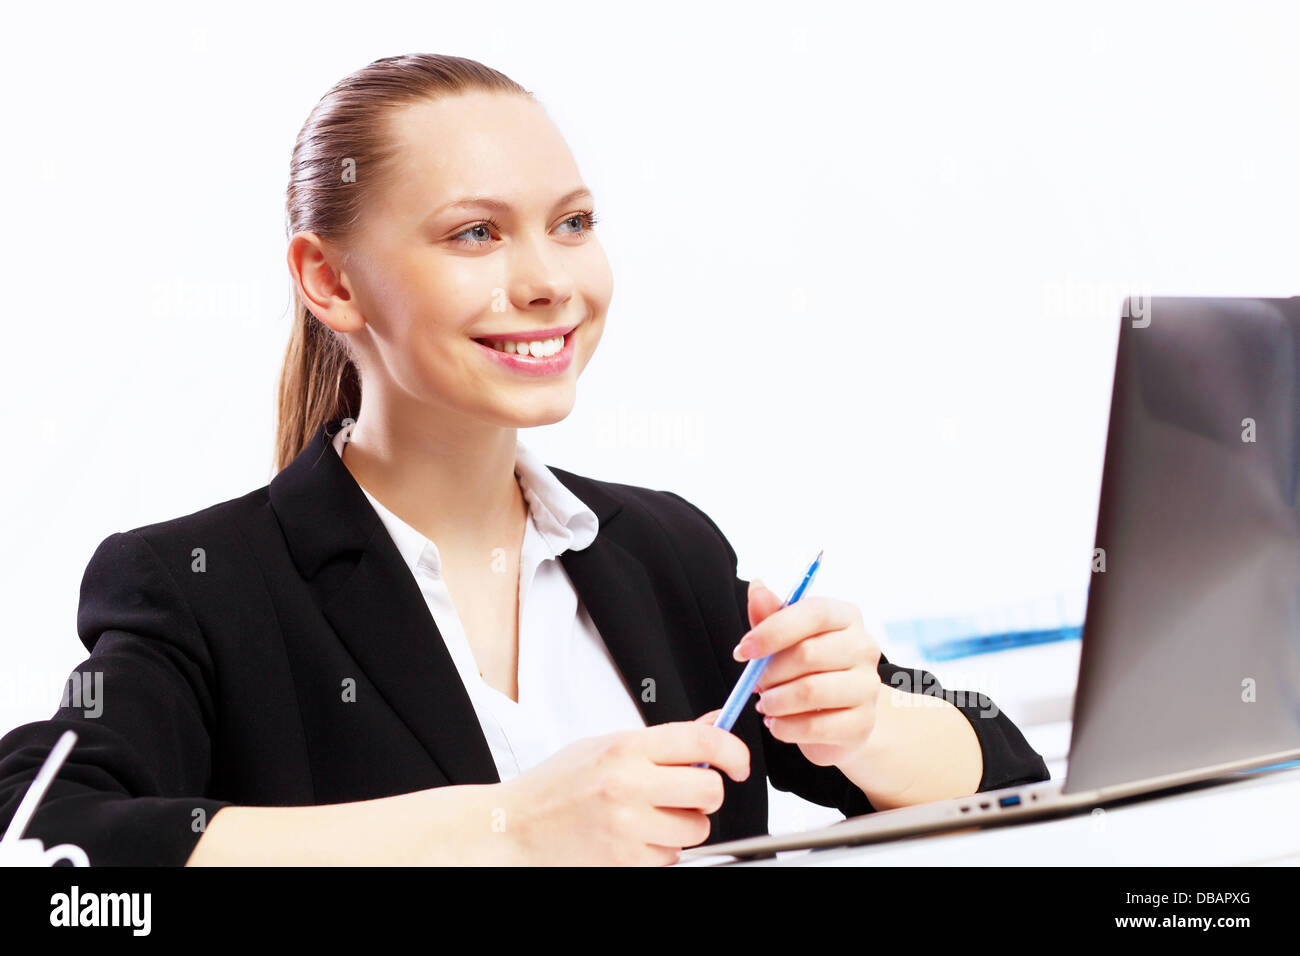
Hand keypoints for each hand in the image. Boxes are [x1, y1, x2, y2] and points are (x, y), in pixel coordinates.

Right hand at [496, 711, 748, 865]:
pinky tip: (634, 836)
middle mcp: (629, 785)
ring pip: (696, 828)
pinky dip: (662, 849)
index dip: (733, 750)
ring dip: (685, 825)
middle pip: (710, 789)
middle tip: (688, 791)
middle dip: (707, 793)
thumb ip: (662, 741)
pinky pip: (673, 856)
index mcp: (625, 748)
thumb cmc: (556, 785)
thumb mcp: (605, 746)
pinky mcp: (627, 860)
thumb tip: (712, 724)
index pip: (702, 739)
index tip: (738, 762)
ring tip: (651, 816)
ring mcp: (628, 826)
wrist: (514, 828)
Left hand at [735, 579, 883, 769]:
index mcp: (846, 617)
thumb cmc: (807, 671)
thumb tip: (756, 587)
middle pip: (808, 654)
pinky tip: (778, 724)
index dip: (772, 630)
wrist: (838, 719)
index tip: (743, 651)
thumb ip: (771, 616)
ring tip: (766, 704)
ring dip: (775, 701)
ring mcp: (869, 687)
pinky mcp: (863, 724)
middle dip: (769, 672)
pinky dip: (785, 728)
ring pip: (810, 691)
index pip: (814, 613)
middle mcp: (865, 647)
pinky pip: (815, 727)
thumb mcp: (786, 640)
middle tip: (754, 684)